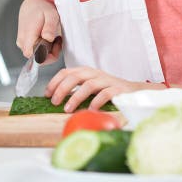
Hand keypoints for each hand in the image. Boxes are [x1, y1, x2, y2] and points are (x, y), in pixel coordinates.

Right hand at [16, 0, 61, 63]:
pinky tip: (48, 37)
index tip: (55, 43)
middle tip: (57, 38)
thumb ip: (49, 26)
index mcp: (28, 35)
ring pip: (37, 56)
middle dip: (50, 52)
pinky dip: (44, 47)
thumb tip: (48, 38)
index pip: (34, 56)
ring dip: (48, 50)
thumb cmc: (41, 9)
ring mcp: (22, 44)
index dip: (47, 55)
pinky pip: (35, 52)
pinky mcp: (24, 44)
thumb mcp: (50, 14)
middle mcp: (22, 42)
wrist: (31, 5)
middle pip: (37, 58)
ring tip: (53, 36)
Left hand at [45, 67, 165, 111]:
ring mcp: (107, 80)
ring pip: (88, 85)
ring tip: (67, 109)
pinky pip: (105, 94)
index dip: (55, 82)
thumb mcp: (89, 86)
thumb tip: (55, 100)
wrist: (133, 91)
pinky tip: (90, 110)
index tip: (47, 94)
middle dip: (62, 89)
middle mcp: (95, 73)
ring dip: (76, 97)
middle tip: (54, 102)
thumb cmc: (107, 90)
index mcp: (85, 71)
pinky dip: (96, 102)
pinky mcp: (118, 89)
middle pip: (75, 77)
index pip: (66, 72)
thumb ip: (76, 90)